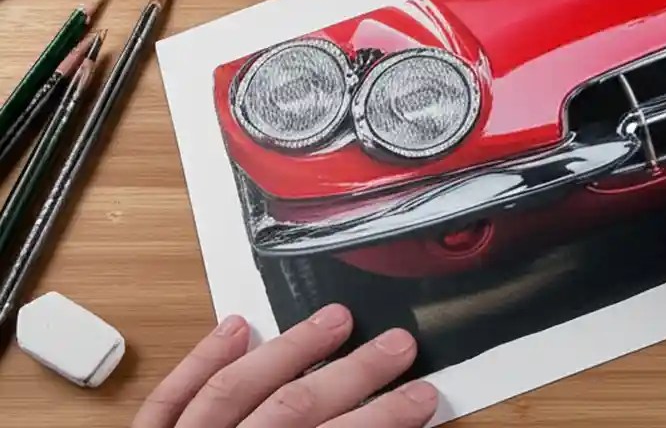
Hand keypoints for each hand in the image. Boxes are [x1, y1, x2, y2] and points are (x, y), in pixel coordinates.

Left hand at [133, 304, 437, 427]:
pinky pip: (171, 398)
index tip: (423, 398)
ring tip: (336, 319)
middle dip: (354, 375)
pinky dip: (203, 359)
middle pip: (293, 410)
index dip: (383, 419)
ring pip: (237, 391)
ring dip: (291, 350)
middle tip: (400, 347)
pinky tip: (236, 327)